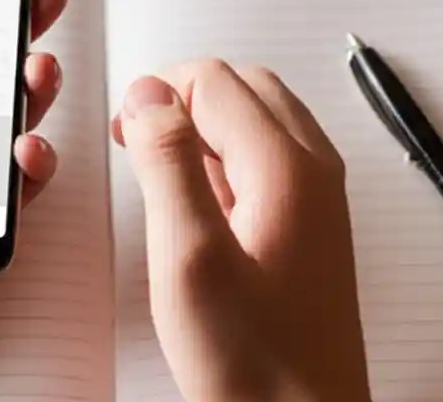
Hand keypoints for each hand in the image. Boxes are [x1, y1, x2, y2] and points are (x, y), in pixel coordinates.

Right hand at [112, 61, 369, 400]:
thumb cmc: (251, 362)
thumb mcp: (187, 257)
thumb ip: (167, 165)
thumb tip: (150, 96)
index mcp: (287, 168)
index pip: (216, 80)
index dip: (159, 90)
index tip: (124, 128)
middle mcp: (314, 171)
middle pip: (244, 87)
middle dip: (182, 96)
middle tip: (135, 135)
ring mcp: (318, 197)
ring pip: (258, 119)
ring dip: (203, 124)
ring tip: (157, 168)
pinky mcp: (311, 224)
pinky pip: (267, 159)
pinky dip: (223, 157)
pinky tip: (195, 201)